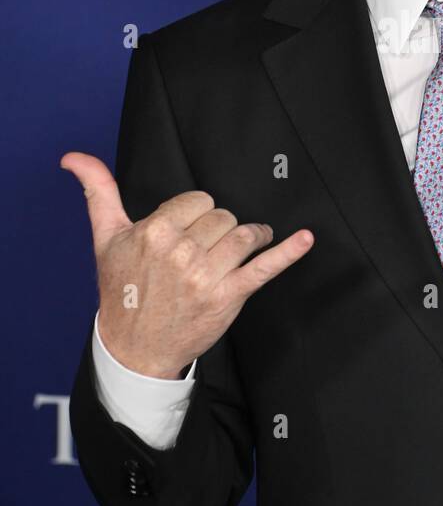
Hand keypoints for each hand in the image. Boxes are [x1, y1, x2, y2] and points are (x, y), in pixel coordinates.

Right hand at [61, 151, 314, 375]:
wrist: (133, 348)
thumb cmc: (121, 291)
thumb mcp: (105, 238)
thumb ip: (97, 191)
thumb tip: (73, 156)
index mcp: (154, 232)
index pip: (198, 200)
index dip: (195, 214)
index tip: (186, 231)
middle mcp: (181, 253)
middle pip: (222, 217)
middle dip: (217, 229)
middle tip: (202, 250)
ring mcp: (207, 276)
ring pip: (244, 235)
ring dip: (248, 238)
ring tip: (243, 246)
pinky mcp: (229, 297)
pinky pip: (264, 268)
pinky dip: (288, 252)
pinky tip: (305, 239)